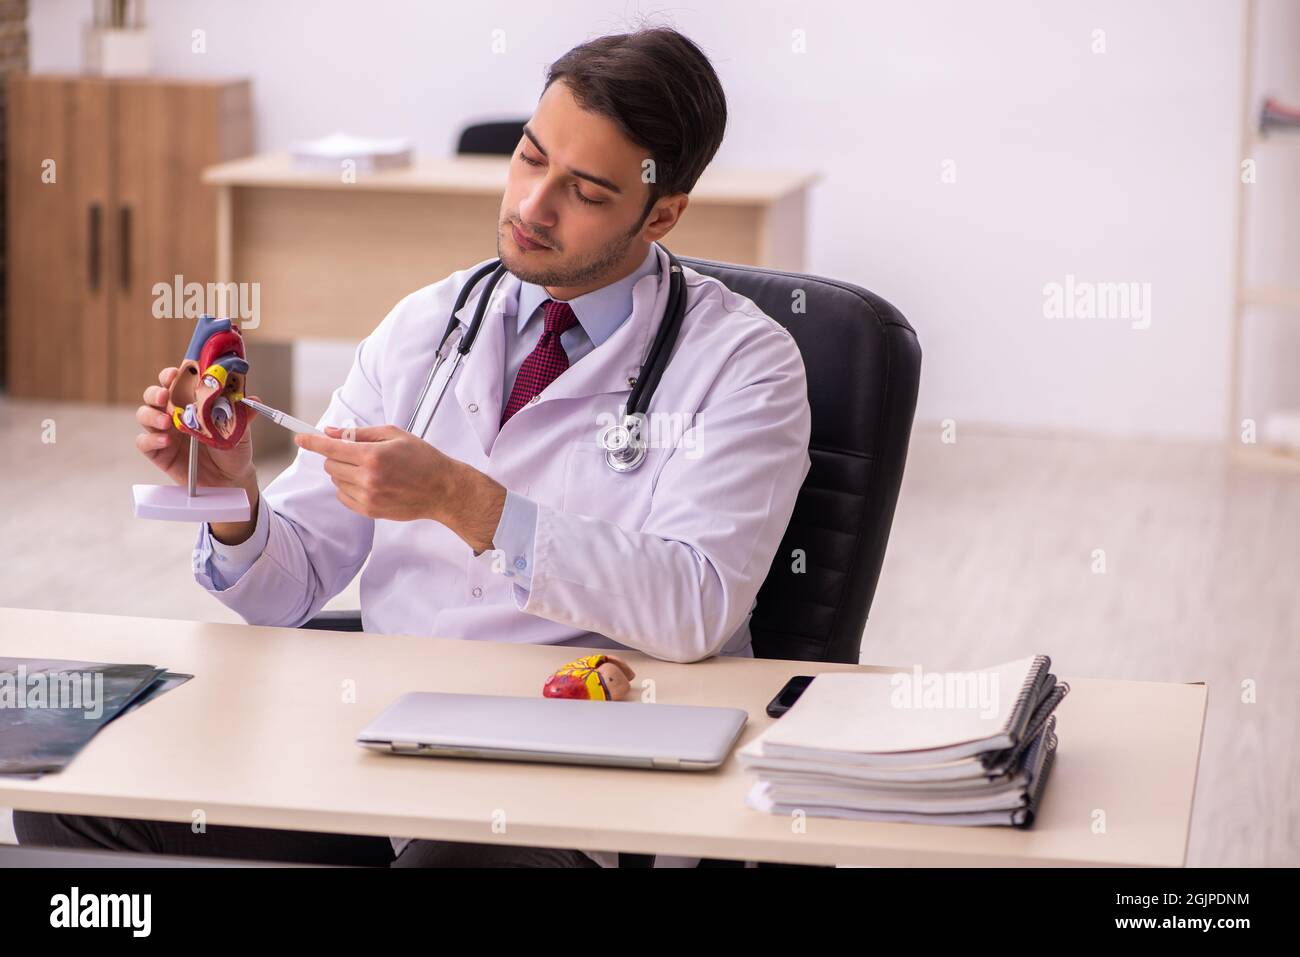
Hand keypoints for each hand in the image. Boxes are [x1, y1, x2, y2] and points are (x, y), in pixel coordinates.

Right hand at [135, 366, 259, 488]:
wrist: (230, 479)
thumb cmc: (232, 449)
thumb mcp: (240, 430)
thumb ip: (241, 414)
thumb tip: (252, 399)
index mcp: (191, 403)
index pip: (176, 382)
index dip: (172, 375)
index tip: (176, 373)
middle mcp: (174, 414)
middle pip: (154, 395)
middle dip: (156, 392)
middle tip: (165, 395)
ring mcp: (164, 432)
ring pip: (144, 414)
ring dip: (152, 415)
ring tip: (167, 422)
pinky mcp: (159, 452)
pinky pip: (144, 442)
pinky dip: (151, 439)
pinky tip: (166, 440)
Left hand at [295, 424, 506, 550]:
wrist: (443, 490)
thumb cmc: (422, 458)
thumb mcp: (395, 435)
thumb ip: (360, 433)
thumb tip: (332, 432)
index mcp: (373, 455)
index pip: (332, 447)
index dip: (312, 441)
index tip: (300, 437)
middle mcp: (368, 477)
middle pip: (330, 464)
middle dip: (337, 455)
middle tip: (356, 453)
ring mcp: (368, 497)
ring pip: (336, 480)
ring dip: (344, 472)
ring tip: (368, 469)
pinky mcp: (370, 510)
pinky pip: (343, 497)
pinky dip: (348, 487)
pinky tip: (368, 483)